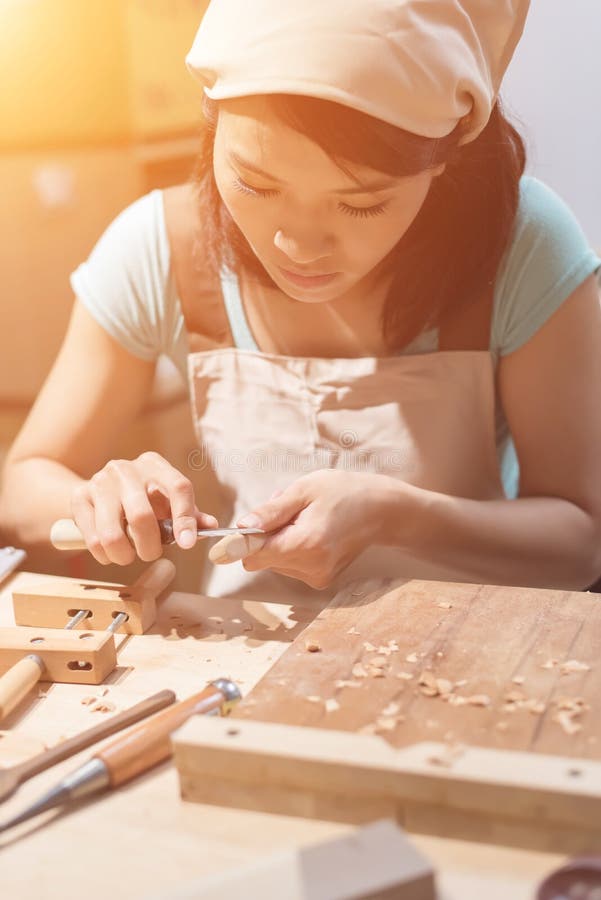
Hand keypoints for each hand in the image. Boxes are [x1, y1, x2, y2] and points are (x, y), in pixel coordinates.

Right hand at [70, 451, 216, 564]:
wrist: (99, 489)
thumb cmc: (144, 499)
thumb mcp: (168, 502)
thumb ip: (190, 515)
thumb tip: (211, 527)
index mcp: (155, 465)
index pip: (178, 487)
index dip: (185, 518)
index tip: (187, 544)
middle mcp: (126, 469)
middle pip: (141, 515)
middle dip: (149, 546)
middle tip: (150, 554)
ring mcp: (100, 481)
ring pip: (112, 533)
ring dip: (125, 555)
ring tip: (129, 556)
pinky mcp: (79, 498)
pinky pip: (93, 540)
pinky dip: (105, 555)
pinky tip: (111, 552)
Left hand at [235, 470, 386, 589]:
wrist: (381, 510)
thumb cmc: (343, 492)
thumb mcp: (304, 490)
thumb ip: (271, 512)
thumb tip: (241, 529)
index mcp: (306, 544)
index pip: (254, 555)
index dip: (242, 541)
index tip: (242, 528)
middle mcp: (312, 567)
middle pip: (262, 559)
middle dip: (266, 536)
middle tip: (289, 512)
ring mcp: (318, 577)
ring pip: (274, 562)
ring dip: (280, 541)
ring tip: (303, 519)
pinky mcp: (321, 580)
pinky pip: (289, 566)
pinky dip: (292, 549)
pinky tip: (311, 531)